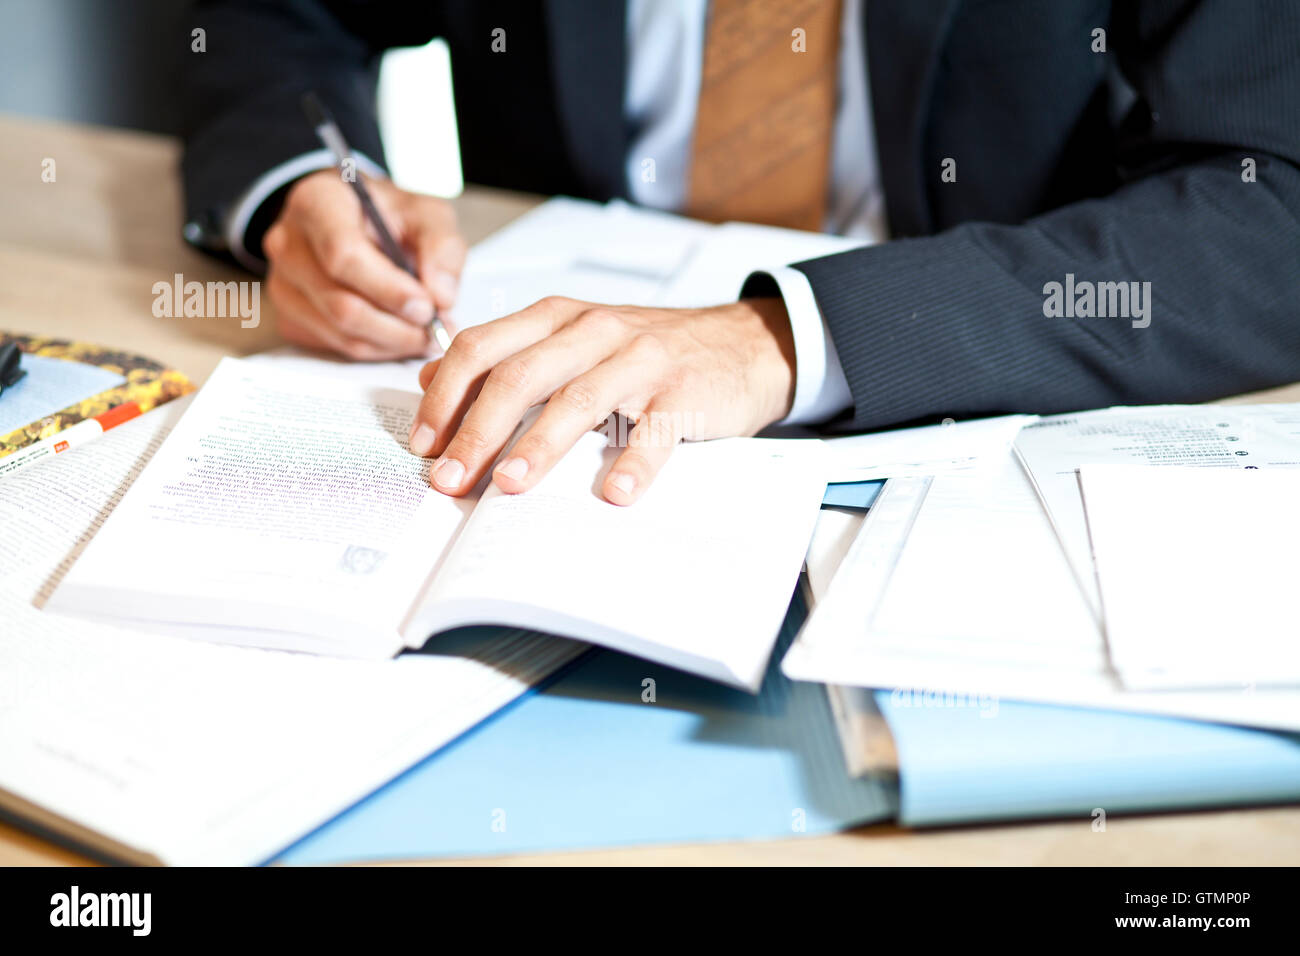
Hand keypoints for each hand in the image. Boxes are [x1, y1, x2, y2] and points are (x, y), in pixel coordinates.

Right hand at [263, 169, 466, 359]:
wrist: (353, 220)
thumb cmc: (389, 215)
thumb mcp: (426, 213)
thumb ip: (441, 248)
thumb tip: (441, 298)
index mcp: (317, 203)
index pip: (343, 256)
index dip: (389, 290)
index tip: (427, 306)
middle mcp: (287, 244)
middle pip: (340, 304)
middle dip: (397, 327)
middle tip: (436, 327)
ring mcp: (282, 283)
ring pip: (339, 332)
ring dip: (391, 343)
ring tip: (426, 333)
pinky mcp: (289, 315)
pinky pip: (335, 346)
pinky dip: (376, 348)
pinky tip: (399, 334)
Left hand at [407, 296, 796, 504]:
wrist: (742, 344)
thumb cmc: (648, 350)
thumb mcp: (572, 339)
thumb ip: (506, 355)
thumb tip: (431, 378)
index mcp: (557, 318)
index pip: (482, 347)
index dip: (445, 396)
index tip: (423, 444)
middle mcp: (594, 331)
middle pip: (520, 376)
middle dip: (476, 431)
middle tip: (450, 479)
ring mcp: (641, 360)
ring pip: (579, 400)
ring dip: (540, 446)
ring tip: (510, 484)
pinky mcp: (684, 392)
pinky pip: (655, 430)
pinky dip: (634, 463)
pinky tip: (615, 493)